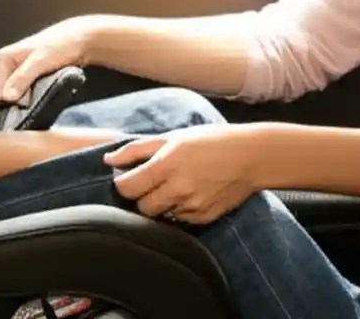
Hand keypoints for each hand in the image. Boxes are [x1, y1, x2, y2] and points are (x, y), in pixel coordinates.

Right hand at [0, 16, 100, 103]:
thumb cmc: (58, 46)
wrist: (79, 39)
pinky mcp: (28, 78)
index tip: (23, 108)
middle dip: (16, 103)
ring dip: (26, 102)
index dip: (8, 103)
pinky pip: (25, 93)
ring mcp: (17, 73)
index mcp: (1, 59)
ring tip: (39, 101)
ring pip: (16, 96)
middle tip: (33, 105)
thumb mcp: (39, 62)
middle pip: (4, 95)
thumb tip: (5, 98)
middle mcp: (5, 66)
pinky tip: (42, 98)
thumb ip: (22, 78)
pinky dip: (32, 98)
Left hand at [104, 124, 259, 224]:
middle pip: (141, 206)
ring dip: (158, 205)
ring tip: (169, 188)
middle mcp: (178, 189)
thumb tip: (109, 160)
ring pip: (159, 216)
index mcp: (167, 165)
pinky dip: (176, 210)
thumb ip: (137, 149)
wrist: (250, 157)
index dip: (123, 183)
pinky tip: (186, 195)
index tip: (129, 177)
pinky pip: (178, 220)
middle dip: (140, 196)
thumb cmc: (209, 141)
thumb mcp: (172, 137)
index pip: (127, 187)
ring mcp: (191, 206)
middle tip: (150, 184)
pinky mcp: (203, 218)